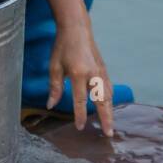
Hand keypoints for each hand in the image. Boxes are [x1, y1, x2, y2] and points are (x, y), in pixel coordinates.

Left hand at [48, 20, 113, 135]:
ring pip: (109, 95)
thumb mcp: (54, 66)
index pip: (80, 100)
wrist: (77, 28)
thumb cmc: (63, 46)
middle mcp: (93, 73)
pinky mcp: (104, 69)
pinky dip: (110, 100)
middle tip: (108, 133)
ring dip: (110, 111)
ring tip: (110, 125)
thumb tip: (51, 105)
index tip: (80, 127)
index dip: (80, 115)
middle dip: (106, 118)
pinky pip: (109, 88)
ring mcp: (101, 71)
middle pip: (102, 100)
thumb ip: (55, 87)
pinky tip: (109, 108)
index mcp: (78, 73)